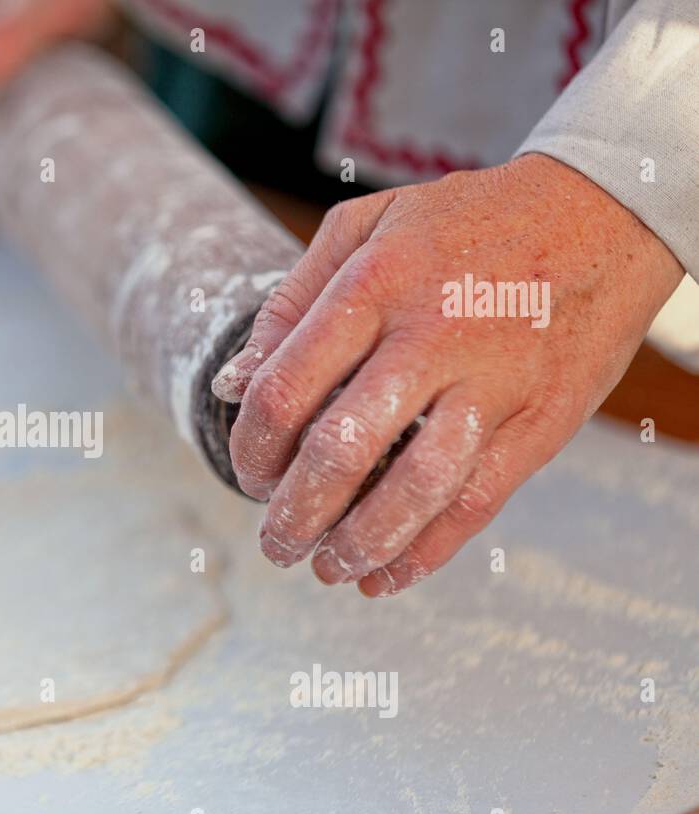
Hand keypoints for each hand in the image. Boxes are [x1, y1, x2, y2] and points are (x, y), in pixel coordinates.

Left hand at [212, 153, 681, 595]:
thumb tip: (233, 382)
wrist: (600, 217)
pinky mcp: (538, 424)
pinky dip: (423, 553)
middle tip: (276, 541)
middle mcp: (431, 336)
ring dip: (356, 544)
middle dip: (294, 513)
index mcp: (374, 284)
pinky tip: (384, 575)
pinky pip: (474, 504)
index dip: (253, 448)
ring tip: (325, 567)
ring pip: (412, 489)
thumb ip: (292, 302)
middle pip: (341, 448)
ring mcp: (492, 384)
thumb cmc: (465, 224)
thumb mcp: (365, 226)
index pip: (286, 388)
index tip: (251, 474)